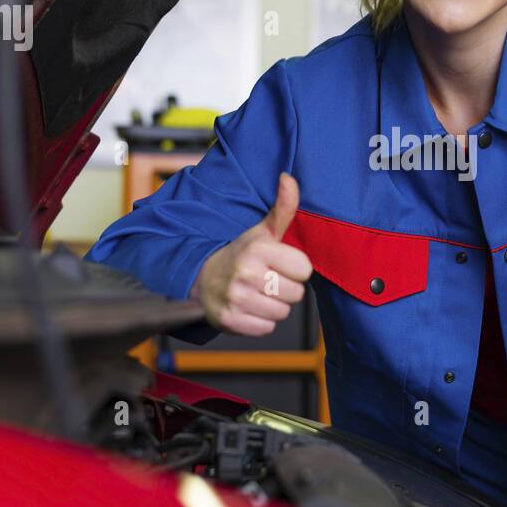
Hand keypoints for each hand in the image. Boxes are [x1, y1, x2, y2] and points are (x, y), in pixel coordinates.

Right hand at [190, 172, 312, 335]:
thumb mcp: (261, 231)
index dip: (295, 269)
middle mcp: (246, 273)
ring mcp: (237, 299)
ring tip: (257, 293)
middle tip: (266, 280)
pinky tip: (249, 308)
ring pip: (282, 313)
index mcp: (258, 249)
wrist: (201, 278)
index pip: (305, 270)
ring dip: (273, 306)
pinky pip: (266, 329)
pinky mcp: (230, 321)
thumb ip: (282, 207)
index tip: (279, 265)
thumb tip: (289, 177)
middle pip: (296, 294)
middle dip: (285, 289)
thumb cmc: (240, 254)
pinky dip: (260, 322)